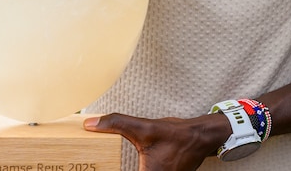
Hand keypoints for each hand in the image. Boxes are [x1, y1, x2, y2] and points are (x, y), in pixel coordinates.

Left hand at [83, 113, 224, 170]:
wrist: (200, 137)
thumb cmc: (175, 135)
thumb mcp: (144, 127)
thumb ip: (116, 124)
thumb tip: (89, 124)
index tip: (93, 169)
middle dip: (120, 170)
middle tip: (97, 167)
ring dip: (129, 170)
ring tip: (110, 166)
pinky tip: (134, 166)